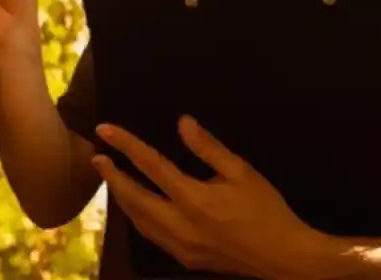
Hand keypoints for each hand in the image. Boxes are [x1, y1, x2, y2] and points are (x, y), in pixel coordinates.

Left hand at [92, 116, 315, 278]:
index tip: (105, 130)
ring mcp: (179, 245)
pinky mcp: (184, 259)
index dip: (125, 145)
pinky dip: (138, 218)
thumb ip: (208, 148)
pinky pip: (151, 235)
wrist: (284, 257)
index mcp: (193, 198)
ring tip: (112, 179)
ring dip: (122, 198)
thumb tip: (182, 122)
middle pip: (133, 197)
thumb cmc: (266, 210)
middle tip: (97, 158)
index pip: (150, 165)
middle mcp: (179, 224)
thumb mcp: (241, 172)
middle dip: (112, 176)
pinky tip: (137, 208)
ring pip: (138, 220)